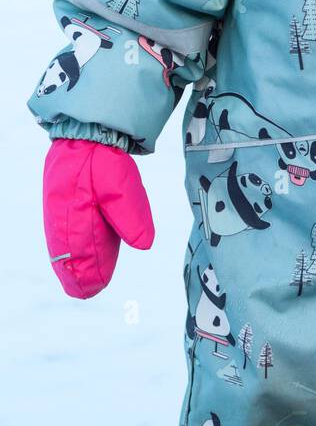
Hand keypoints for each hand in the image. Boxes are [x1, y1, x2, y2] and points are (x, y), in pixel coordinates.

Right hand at [43, 139, 154, 298]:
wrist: (87, 133)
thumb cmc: (104, 160)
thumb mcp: (121, 187)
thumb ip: (131, 216)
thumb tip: (144, 245)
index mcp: (74, 214)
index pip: (79, 252)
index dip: (85, 271)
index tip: (91, 289)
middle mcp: (63, 215)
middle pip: (69, 251)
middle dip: (77, 272)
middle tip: (85, 293)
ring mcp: (61, 209)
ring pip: (67, 242)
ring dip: (74, 262)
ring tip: (82, 283)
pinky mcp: (64, 203)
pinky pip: (68, 230)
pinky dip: (73, 246)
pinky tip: (81, 256)